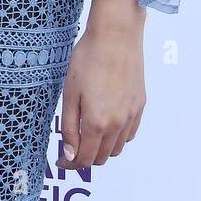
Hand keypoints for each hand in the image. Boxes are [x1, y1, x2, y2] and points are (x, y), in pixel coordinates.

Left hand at [57, 11, 145, 169]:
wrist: (116, 37)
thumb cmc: (88, 60)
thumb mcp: (69, 93)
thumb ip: (69, 127)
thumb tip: (70, 155)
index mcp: (97, 123)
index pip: (85, 158)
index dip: (70, 163)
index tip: (61, 160)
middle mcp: (117, 124)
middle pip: (102, 157)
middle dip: (85, 157)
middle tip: (71, 147)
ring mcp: (131, 115)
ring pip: (117, 148)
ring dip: (102, 149)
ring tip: (87, 134)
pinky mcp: (140, 105)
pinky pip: (130, 134)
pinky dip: (117, 137)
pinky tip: (106, 124)